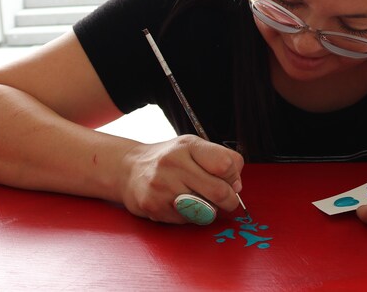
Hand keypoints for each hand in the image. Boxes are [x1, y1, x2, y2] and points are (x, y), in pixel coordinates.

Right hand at [119, 135, 243, 223]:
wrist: (129, 169)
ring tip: (201, 200)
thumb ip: (219, 160)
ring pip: (205, 210)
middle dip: (230, 201)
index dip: (234, 177)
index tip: (230, 181)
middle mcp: (174, 163)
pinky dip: (190, 216)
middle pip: (219, 191)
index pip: (225, 164)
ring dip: (210, 210)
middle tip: (227, 200)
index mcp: (189, 145)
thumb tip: (237, 186)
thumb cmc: (169, 159)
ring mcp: (162, 186)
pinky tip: (181, 204)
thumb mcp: (194, 148)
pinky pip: (187, 220)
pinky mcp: (154, 206)